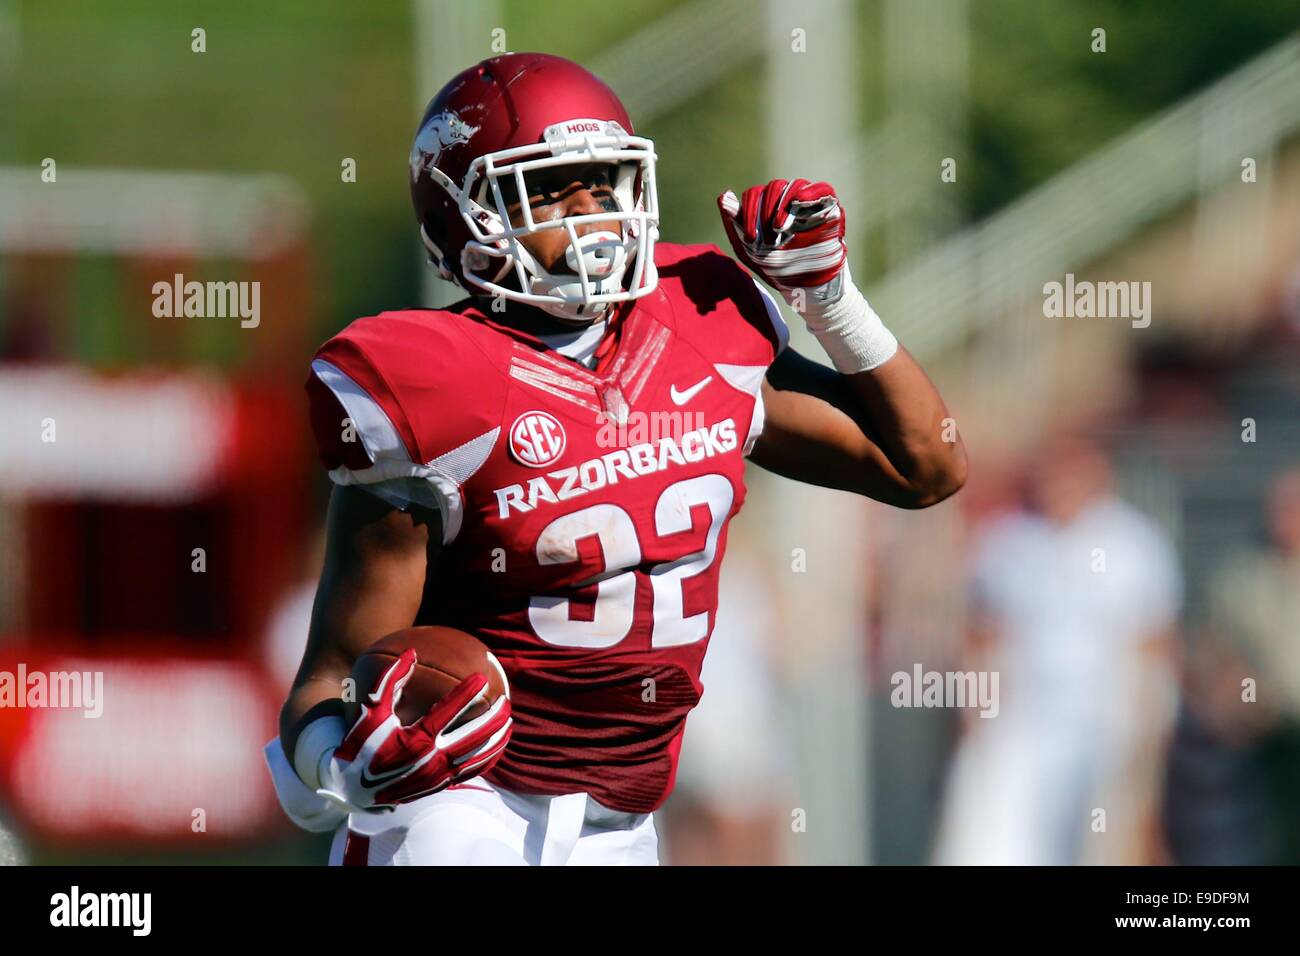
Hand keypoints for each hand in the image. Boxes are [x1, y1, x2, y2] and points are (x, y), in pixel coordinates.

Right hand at [316, 648, 511, 812]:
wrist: (351, 785)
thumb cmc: (360, 742)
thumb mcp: (369, 710)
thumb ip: (390, 680)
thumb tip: (411, 652)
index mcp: (412, 741)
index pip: (446, 714)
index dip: (465, 695)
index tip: (481, 678)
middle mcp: (427, 761)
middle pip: (470, 739)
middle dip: (492, 720)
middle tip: (507, 702)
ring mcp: (434, 777)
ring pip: (474, 759)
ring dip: (495, 741)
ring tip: (509, 723)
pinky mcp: (436, 787)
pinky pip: (468, 774)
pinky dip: (485, 761)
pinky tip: (497, 748)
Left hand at [717, 179, 846, 290]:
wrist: (808, 289)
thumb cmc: (777, 270)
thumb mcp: (749, 250)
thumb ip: (734, 223)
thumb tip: (723, 195)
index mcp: (766, 209)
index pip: (755, 194)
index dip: (749, 212)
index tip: (751, 238)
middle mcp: (786, 203)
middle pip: (774, 187)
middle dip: (766, 210)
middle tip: (767, 236)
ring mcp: (807, 204)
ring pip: (794, 186)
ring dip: (784, 203)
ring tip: (780, 227)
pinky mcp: (827, 208)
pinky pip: (822, 189)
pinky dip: (811, 192)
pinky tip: (800, 202)